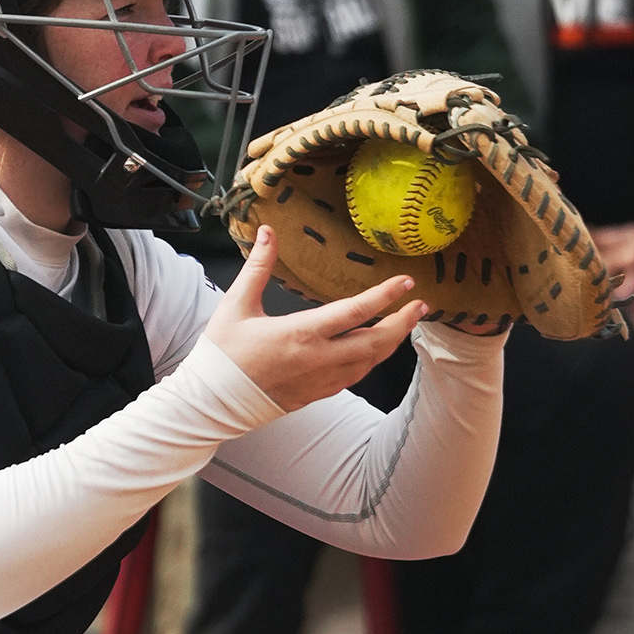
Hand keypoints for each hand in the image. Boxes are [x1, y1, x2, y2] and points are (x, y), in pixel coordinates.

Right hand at [204, 226, 427, 412]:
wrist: (213, 401)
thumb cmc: (223, 354)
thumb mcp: (237, 305)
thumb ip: (258, 267)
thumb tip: (269, 232)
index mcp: (301, 334)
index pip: (355, 312)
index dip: (385, 295)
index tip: (406, 282)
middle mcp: (318, 359)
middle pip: (375, 342)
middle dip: (402, 324)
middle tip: (420, 306)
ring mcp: (320, 380)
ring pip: (369, 362)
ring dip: (390, 343)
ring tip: (403, 325)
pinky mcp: (317, 394)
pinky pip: (355, 376)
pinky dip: (370, 360)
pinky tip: (373, 349)